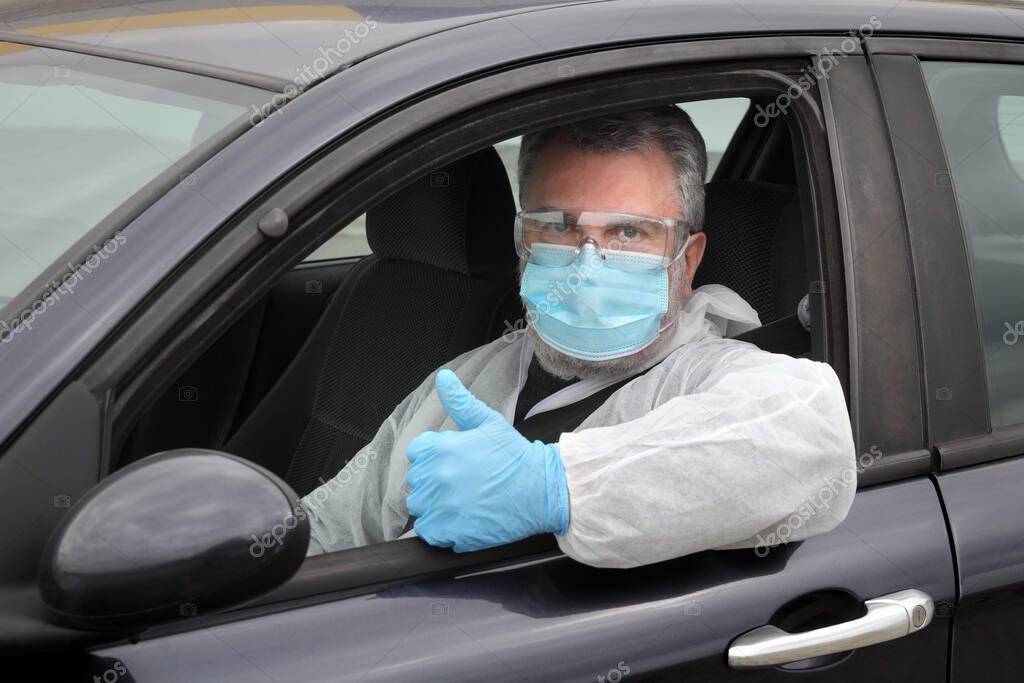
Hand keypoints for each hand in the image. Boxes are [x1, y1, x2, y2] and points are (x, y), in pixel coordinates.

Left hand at [405, 369, 568, 551]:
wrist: (541, 490)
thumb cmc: (515, 456)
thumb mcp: (488, 422)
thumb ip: (460, 401)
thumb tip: (443, 378)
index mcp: (440, 448)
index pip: (417, 453)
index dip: (436, 458)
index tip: (456, 463)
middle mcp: (436, 477)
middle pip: (417, 481)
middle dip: (436, 481)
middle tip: (465, 483)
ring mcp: (441, 506)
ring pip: (421, 507)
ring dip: (437, 506)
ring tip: (464, 502)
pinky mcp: (449, 532)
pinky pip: (429, 532)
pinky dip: (442, 529)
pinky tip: (464, 518)